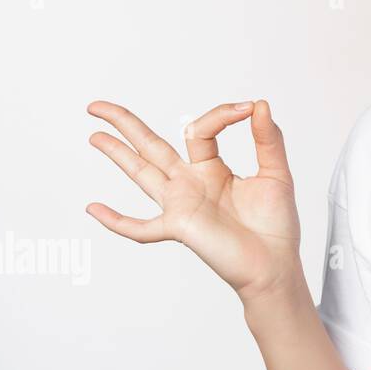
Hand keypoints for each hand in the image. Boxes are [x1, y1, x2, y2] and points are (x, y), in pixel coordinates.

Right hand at [85, 99, 301, 303]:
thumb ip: (268, 140)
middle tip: (99, 107)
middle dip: (126, 124)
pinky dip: (117, 221)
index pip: (200, 130)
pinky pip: (140, 228)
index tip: (247, 108)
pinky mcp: (179, 228)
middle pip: (152, 146)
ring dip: (117, 154)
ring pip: (141, 173)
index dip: (221, 115)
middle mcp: (190, 183)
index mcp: (212, 168)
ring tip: (95, 136)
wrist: (275, 264)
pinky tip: (94, 209)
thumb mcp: (276, 173)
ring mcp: (180, 205)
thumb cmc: (276, 224)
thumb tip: (260, 105)